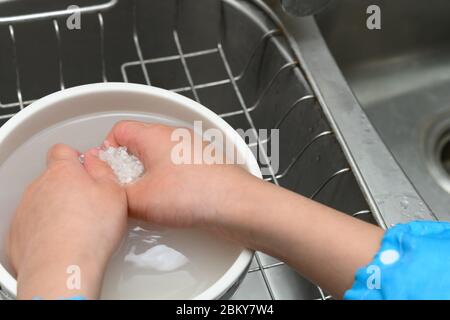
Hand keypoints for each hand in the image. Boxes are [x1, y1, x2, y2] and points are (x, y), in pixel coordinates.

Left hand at [7, 144, 127, 298]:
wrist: (62, 267)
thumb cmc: (90, 231)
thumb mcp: (114, 192)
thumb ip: (104, 169)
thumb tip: (97, 160)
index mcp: (62, 172)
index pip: (62, 151)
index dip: (75, 158)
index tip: (86, 169)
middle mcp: (39, 187)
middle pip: (53, 178)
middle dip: (69, 187)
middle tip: (90, 204)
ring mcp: (26, 210)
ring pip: (43, 201)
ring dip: (58, 209)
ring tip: (79, 227)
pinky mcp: (19, 233)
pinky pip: (34, 224)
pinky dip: (46, 229)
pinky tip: (64, 241)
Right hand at [105, 121, 382, 298]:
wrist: (237, 206)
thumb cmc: (194, 195)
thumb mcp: (140, 199)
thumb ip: (114, 193)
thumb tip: (105, 189)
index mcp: (154, 135)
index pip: (119, 130)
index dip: (107, 151)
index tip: (107, 173)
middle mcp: (174, 136)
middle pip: (139, 144)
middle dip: (127, 168)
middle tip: (125, 191)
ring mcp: (192, 150)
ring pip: (159, 159)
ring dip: (149, 178)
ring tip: (148, 202)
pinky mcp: (205, 166)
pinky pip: (177, 170)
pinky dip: (168, 183)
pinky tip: (171, 204)